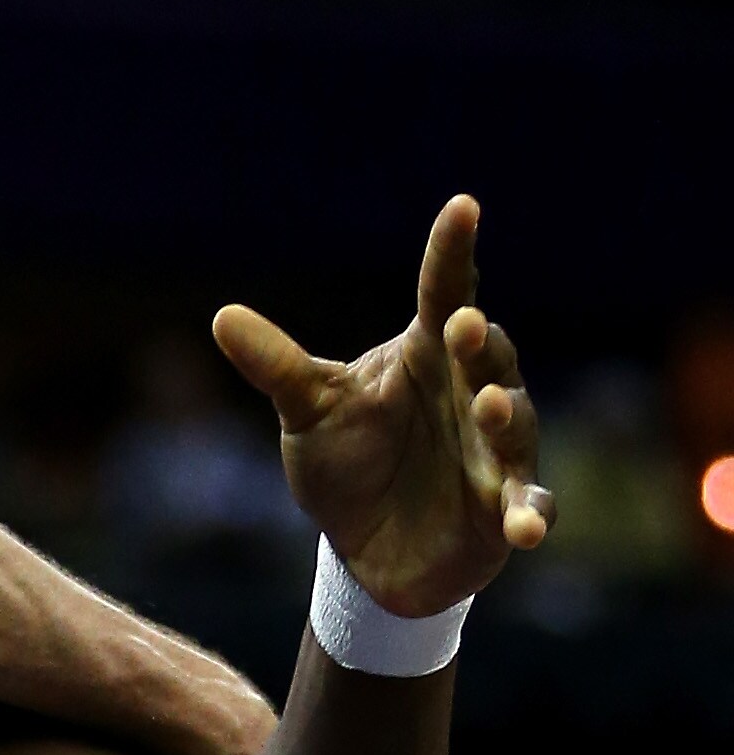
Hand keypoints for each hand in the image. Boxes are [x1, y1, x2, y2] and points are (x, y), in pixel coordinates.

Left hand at [214, 195, 553, 615]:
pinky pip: (531, 508)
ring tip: (488, 408)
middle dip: (477, 341)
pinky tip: (526, 530)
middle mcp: (472, 391)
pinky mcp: (506, 509)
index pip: (445, 291)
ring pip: (514, 423)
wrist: (367, 547)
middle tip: (460, 328)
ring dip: (506, 416)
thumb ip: (277, 367)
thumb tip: (222, 317)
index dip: (453, 250)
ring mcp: (497, 450)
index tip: (461, 206)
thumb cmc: (347, 464)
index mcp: (427, 354)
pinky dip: (531, 515)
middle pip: (487, 353)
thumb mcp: (308, 413)